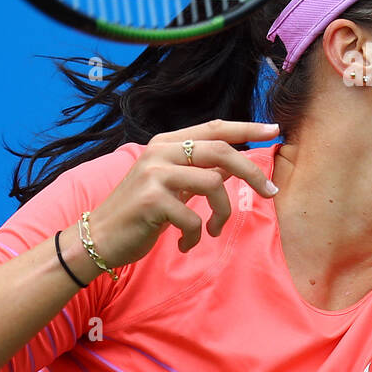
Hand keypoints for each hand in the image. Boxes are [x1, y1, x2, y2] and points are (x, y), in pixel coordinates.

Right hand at [85, 119, 280, 268]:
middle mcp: (159, 152)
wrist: (97, 237)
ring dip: (222, 213)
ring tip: (212, 231)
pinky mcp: (150, 200)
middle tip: (270, 192)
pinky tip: (185, 244)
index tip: (274, 130)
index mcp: (166, 143)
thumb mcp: (172, 186)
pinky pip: (193, 217)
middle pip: (221, 151)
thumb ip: (199, 171)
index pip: (214, 128)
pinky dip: (196, 236)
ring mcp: (153, 174)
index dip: (246, 128)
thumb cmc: (139, 213)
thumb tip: (235, 164)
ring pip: (214, 183)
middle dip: (252, 171)